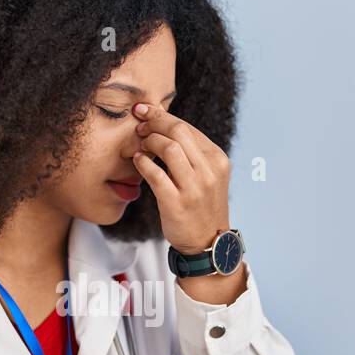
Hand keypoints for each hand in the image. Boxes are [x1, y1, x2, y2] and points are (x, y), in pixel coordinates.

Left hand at [130, 102, 230, 254]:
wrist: (208, 243)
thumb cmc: (201, 207)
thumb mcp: (207, 176)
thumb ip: (192, 153)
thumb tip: (163, 125)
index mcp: (217, 160)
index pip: (188, 128)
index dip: (163, 116)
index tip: (146, 112)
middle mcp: (209, 171)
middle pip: (178, 132)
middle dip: (155, 123)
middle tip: (139, 125)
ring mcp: (194, 188)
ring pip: (169, 148)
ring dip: (149, 141)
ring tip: (140, 144)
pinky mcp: (177, 203)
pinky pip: (156, 175)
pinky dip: (143, 163)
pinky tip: (138, 161)